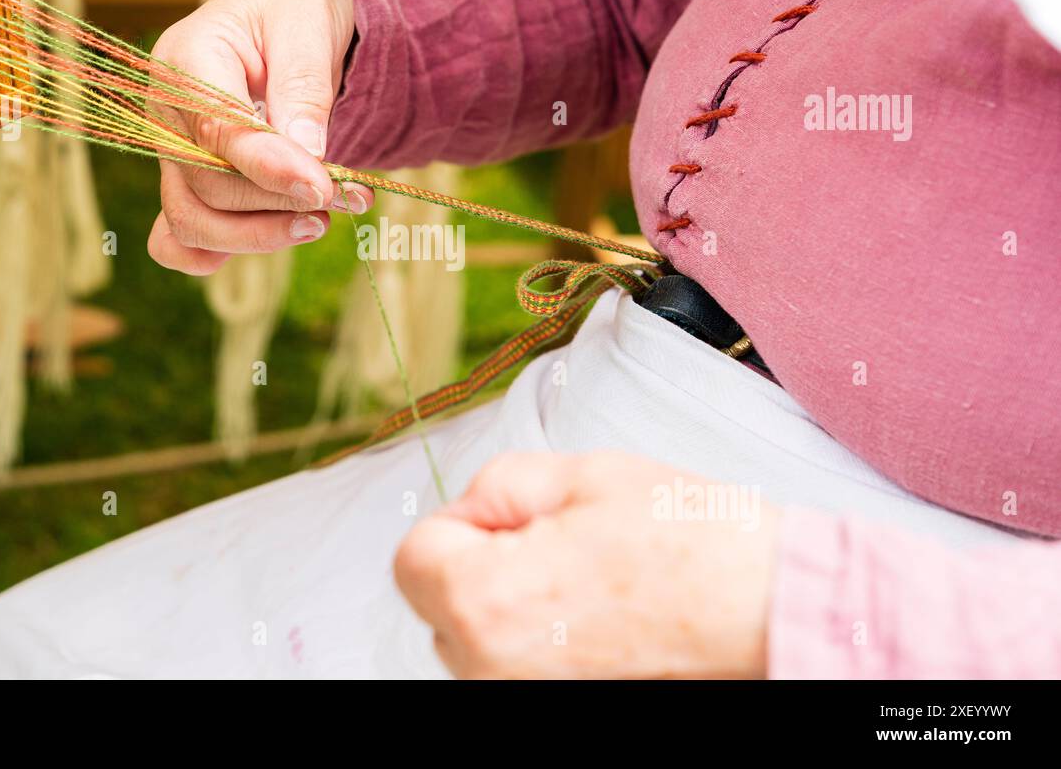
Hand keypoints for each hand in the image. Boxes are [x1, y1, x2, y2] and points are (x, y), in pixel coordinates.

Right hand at [146, 0, 373, 275]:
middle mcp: (166, 112)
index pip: (217, 130)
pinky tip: (265, 244)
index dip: (270, 168)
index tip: (324, 187)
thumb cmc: (294, 6)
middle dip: (278, 203)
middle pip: (207, 186)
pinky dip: (214, 253)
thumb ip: (304, 89)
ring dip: (261, 235)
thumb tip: (307, 159)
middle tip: (345, 196)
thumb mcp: (309, 25)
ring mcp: (172, 150)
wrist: (286, 6)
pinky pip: (177, 234)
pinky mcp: (189, 178)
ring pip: (193, 220)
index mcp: (186, 60)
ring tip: (322, 221)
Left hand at [394, 452, 779, 678]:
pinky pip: (515, 664)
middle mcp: (491, 671)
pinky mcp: (555, 710)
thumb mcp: (582, 475)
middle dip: (484, 562)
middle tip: (566, 544)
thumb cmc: (691, 544)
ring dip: (512, 602)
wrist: (773, 611)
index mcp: (485, 603)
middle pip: (441, 601)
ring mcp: (525, 701)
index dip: (465, 523)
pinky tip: (596, 617)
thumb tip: (467, 510)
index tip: (520, 521)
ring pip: (477, 635)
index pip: (413, 555)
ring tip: (591, 582)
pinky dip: (540, 638)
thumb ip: (496, 486)